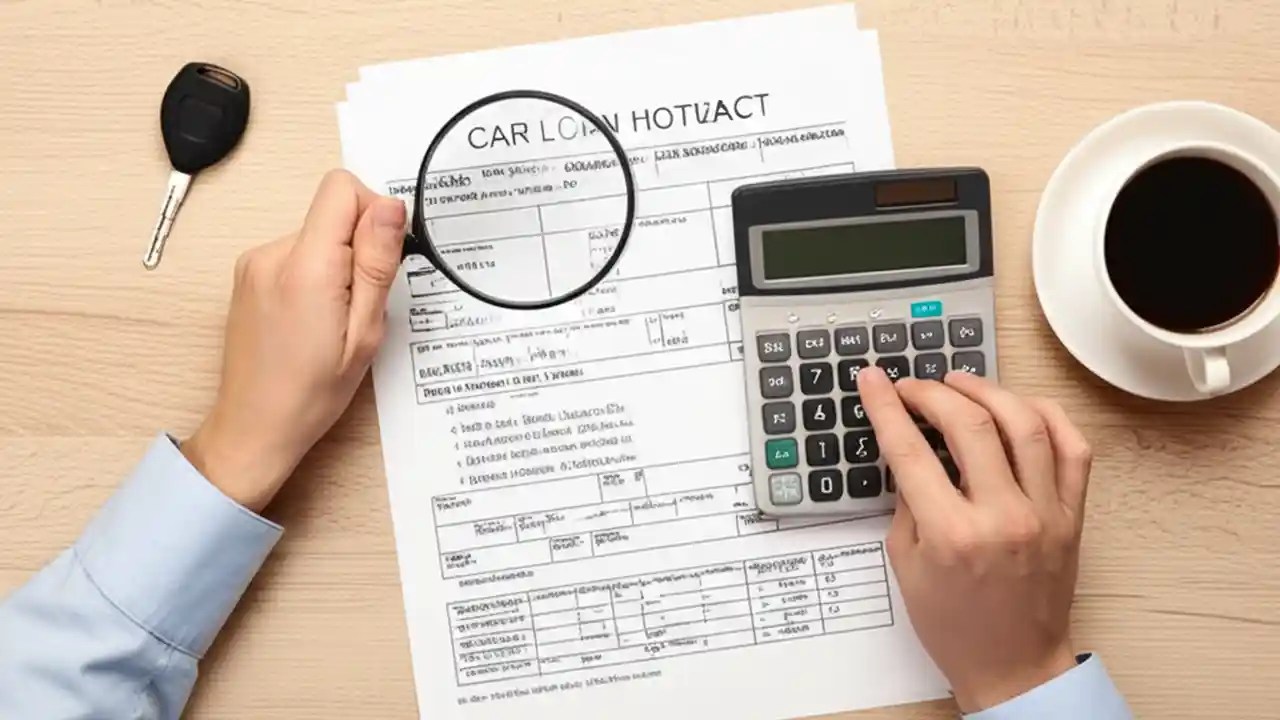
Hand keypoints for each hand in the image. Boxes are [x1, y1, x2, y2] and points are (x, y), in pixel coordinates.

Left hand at [182, 170, 405, 511]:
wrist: (255, 426)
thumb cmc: (312, 392)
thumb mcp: (365, 332)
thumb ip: (377, 263)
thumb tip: (390, 207)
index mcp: (305, 266)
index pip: (342, 189)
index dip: (374, 214)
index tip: (381, 260)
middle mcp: (271, 254)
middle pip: (332, 211)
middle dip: (359, 249)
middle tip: (360, 306)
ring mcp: (254, 263)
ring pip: (318, 235)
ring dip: (337, 265)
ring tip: (335, 318)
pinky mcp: (248, 275)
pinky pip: (297, 253)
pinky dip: (316, 275)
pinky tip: (315, 318)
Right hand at [857, 368, 1092, 712]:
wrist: (1014, 665)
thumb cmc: (954, 624)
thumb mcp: (905, 563)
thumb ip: (907, 500)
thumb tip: (909, 445)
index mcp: (952, 534)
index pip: (910, 450)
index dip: (887, 406)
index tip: (874, 380)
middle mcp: (1003, 518)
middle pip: (970, 425)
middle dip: (932, 393)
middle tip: (912, 387)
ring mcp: (1045, 513)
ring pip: (1025, 424)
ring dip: (988, 392)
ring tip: (960, 383)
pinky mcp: (1073, 516)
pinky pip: (1072, 448)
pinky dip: (1047, 415)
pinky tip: (1019, 405)